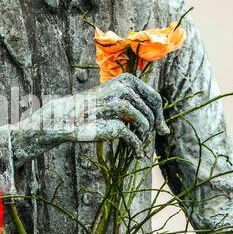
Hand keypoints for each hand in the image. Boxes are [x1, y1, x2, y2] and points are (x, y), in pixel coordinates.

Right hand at [7, 73, 169, 159]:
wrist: (68, 117)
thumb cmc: (94, 109)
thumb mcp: (116, 98)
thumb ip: (138, 105)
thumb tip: (164, 127)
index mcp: (128, 80)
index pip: (155, 98)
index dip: (160, 114)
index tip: (162, 128)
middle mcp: (126, 90)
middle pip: (152, 112)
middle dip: (154, 126)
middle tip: (151, 136)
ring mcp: (120, 106)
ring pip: (145, 125)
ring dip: (143, 136)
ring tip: (136, 141)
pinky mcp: (115, 124)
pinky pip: (135, 138)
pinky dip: (137, 147)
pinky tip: (136, 153)